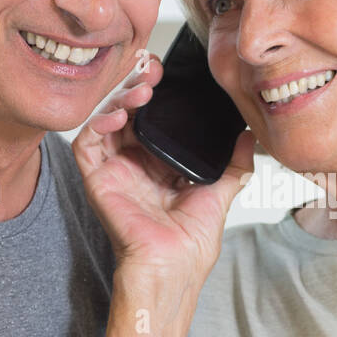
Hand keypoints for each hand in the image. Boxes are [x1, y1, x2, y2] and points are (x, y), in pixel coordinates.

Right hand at [72, 54, 255, 281]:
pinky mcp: (97, 180)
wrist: (173, 266)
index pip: (154, 117)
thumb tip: (250, 136)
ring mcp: (114, 170)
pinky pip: (87, 143)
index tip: (168, 74)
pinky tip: (119, 115)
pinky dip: (98, 123)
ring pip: (107, 120)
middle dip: (137, 86)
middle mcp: (135, 163)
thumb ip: (234, 163)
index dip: (157, 94)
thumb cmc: (191, 243)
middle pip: (128, 112)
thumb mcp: (220, 193)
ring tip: (141, 90)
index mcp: (160, 164)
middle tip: (152, 70)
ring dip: (120, 98)